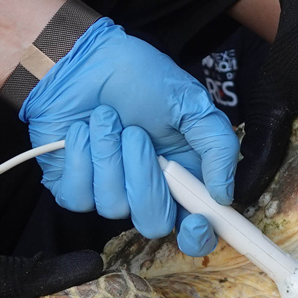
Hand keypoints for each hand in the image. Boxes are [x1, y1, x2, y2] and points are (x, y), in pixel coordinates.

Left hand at [21, 19, 236, 255]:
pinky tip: (82, 130)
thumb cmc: (140, 77)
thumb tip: (224, 194)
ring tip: (106, 118)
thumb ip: (217, 146)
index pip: (196, 229)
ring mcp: (109, 191)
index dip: (197, 237)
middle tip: (137, 135)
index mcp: (182, 178)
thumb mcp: (191, 103)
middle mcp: (148, 191)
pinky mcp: (73, 187)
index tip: (196, 222)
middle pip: (154, 223)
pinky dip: (81, 158)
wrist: (86, 60)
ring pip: (114, 206)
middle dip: (145, 179)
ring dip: (109, 155)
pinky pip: (78, 197)